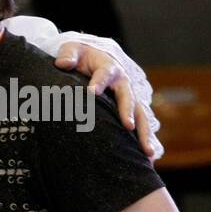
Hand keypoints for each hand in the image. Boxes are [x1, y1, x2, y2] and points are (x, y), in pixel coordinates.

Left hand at [54, 42, 157, 158]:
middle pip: (129, 98)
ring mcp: (128, 98)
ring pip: (140, 116)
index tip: (91, 93)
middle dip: (129, 112)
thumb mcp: (72, 50)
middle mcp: (122, 83)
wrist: (91, 59)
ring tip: (147, 153)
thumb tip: (63, 63)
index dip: (98, 83)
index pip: (104, 75)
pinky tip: (148, 161)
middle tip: (128, 127)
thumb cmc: (80, 56)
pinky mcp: (128, 110)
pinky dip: (143, 142)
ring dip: (144, 134)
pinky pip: (139, 126)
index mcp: (108, 68)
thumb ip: (68, 55)